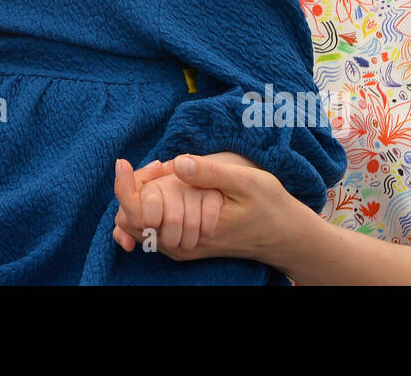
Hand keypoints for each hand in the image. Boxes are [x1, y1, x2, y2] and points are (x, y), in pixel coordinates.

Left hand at [114, 152, 293, 262]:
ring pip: (141, 224)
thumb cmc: (269, 206)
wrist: (287, 235)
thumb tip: (177, 162)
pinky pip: (155, 227)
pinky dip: (153, 204)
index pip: (139, 216)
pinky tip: (168, 182)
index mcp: (193, 232)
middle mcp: (182, 245)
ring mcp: (183, 247)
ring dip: (143, 196)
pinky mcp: (187, 243)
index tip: (123, 162)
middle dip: (133, 189)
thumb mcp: (245, 182)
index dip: (125, 187)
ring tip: (161, 170)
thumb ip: (210, 172)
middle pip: (132, 221)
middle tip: (155, 164)